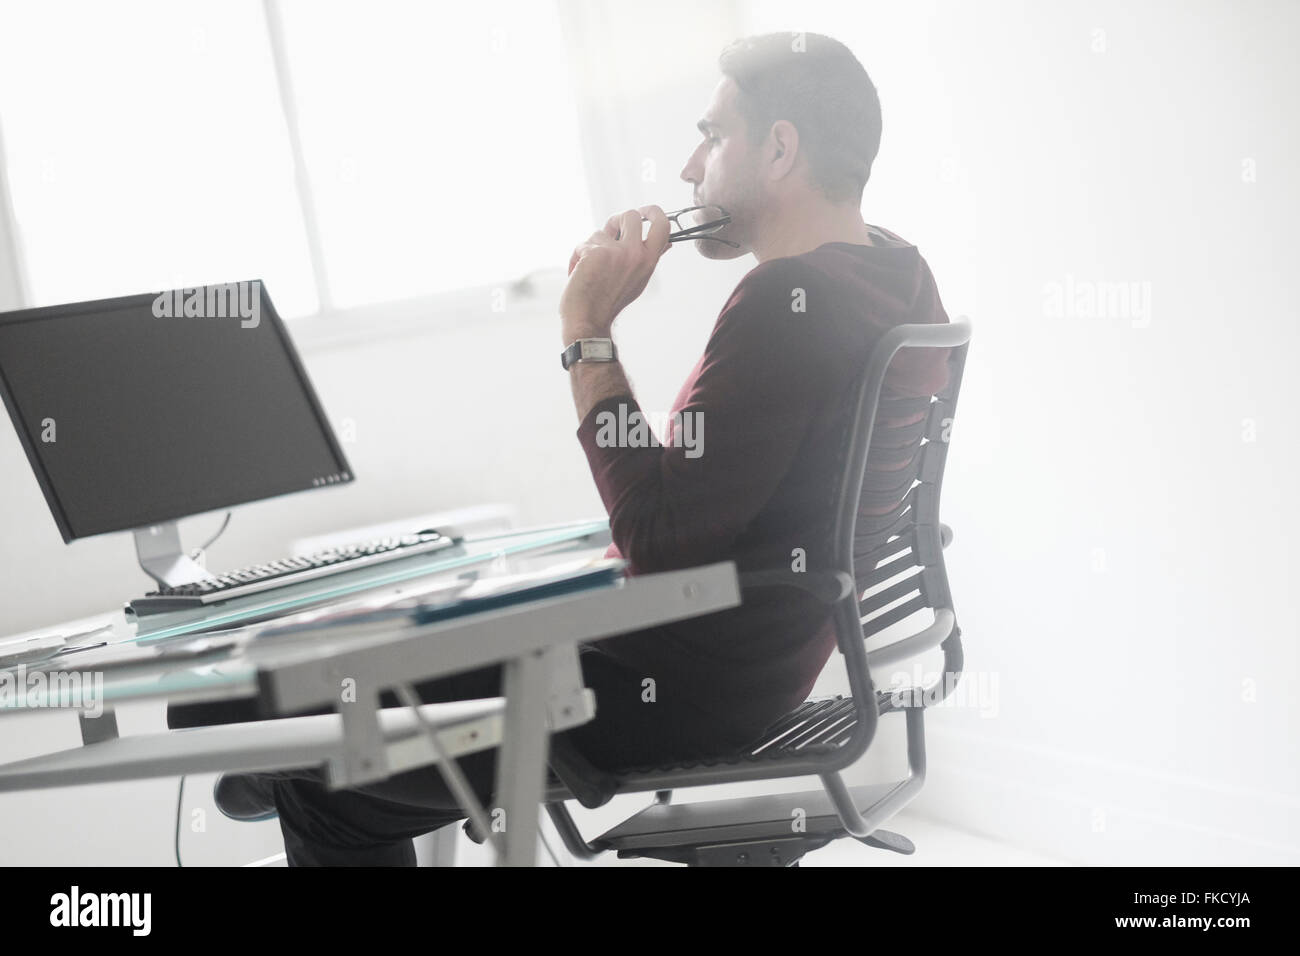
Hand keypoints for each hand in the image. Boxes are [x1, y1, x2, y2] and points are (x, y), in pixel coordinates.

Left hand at [560, 205, 670, 340]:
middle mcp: (636, 254)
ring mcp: (616, 252)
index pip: (662, 226)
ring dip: (590, 247)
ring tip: (588, 269)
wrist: (588, 320)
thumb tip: (668, 244)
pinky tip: (577, 273)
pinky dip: (576, 257)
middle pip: (631, 215)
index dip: (654, 212)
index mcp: (649, 261)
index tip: (644, 211)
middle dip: (615, 220)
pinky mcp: (595, 252)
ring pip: (600, 232)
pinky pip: (583, 244)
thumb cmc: (610, 301)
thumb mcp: (638, 279)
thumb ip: (648, 258)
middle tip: (607, 234)